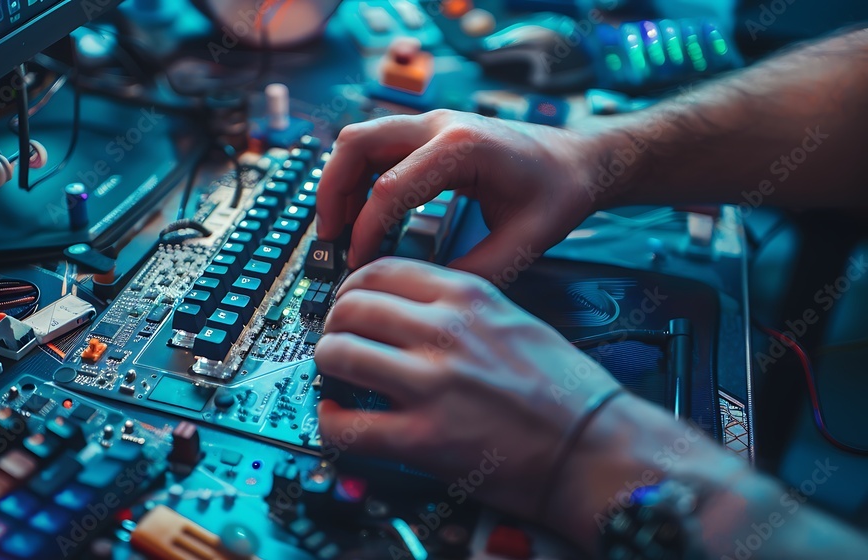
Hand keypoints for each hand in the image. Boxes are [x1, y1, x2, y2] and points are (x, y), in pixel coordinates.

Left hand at [314, 258, 625, 535]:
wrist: (598, 447)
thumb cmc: (567, 389)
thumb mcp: (514, 318)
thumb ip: (460, 307)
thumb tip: (406, 310)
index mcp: (469, 296)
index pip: (380, 270)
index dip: (352, 288)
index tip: (349, 305)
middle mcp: (446, 331)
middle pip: (351, 307)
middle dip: (333, 324)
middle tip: (337, 341)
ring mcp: (432, 384)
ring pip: (338, 354)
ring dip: (328, 365)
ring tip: (337, 379)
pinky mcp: (424, 438)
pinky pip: (346, 424)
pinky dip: (331, 422)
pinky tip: (339, 420)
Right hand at [316, 109, 600, 278]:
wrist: (579, 160)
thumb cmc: (559, 192)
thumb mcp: (526, 241)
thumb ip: (478, 270)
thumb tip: (425, 295)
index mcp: (464, 146)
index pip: (389, 188)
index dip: (366, 231)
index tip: (359, 265)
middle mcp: (441, 125)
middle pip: (357, 144)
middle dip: (332, 192)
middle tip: (330, 238)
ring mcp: (433, 124)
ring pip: (360, 141)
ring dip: (340, 183)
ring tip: (340, 230)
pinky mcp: (430, 135)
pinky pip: (377, 148)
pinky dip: (359, 178)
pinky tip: (364, 215)